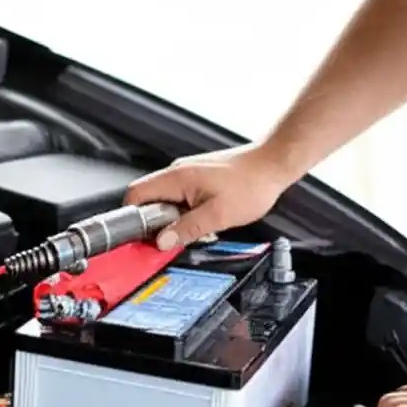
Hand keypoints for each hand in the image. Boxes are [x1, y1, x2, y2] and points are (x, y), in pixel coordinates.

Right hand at [124, 144, 296, 249]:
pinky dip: (186, 212)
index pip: (135, 195)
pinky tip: (205, 219)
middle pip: (148, 200)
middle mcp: (177, 172)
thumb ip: (187, 229)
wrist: (273, 164)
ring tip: (197, 228)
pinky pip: (180, 198)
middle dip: (157, 223)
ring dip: (175, 219)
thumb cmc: (251, 184)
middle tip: (176, 237)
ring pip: (165, 201)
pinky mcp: (198, 177)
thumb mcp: (218, 215)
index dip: (133, 218)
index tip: (144, 237)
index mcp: (176, 177)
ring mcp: (187, 173)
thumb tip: (162, 242)